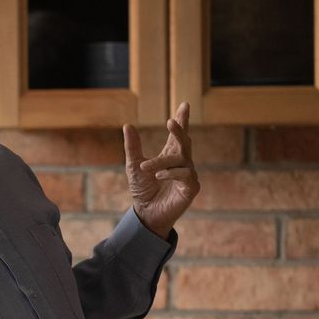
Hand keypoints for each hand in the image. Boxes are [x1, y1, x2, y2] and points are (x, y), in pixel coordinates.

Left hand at [123, 102, 199, 239]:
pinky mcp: (191, 188)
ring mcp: (188, 175)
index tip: (184, 105)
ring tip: (147, 168)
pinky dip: (171, 173)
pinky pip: (186, 175)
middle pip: (184, 141)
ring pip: (180, 159)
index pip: (177, 135)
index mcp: (170, 155)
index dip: (182, 120)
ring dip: (162, 162)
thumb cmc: (142, 190)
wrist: (145, 213)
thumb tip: (127, 125)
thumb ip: (133, 147)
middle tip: (170, 121)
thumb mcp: (134, 166)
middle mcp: (182, 163)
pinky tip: (159, 176)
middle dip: (179, 130)